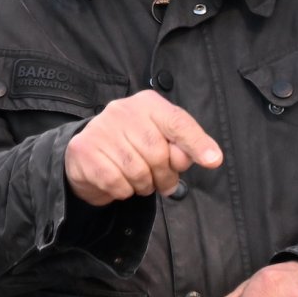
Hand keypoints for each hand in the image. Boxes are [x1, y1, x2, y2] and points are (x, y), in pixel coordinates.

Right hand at [64, 90, 222, 205]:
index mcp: (147, 104)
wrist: (87, 153)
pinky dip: (123, 191)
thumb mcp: (161, 141)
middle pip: (157, 152)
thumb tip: (208, 157)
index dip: (196, 142)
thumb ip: (182, 148)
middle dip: (165, 176)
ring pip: (137, 171)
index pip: (176, 122)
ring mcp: (100, 129)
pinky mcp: (84, 150)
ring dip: (144, 186)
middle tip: (163, 183)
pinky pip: (116, 183)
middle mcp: (122, 111)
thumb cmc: (132, 147)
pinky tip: (119, 182)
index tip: (213, 160)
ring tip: (140, 182)